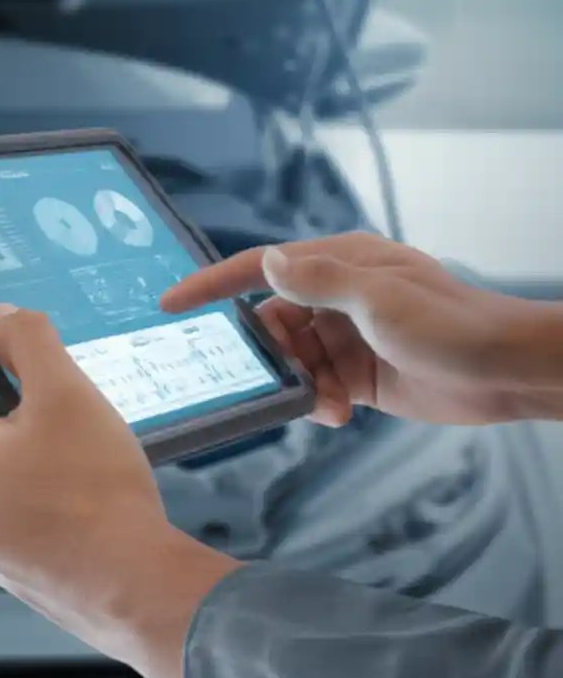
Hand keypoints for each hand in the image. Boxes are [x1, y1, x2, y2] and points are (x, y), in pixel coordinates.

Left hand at [0, 304, 239, 677]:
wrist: (134, 587)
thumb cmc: (95, 493)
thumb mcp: (64, 391)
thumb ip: (27, 340)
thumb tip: (0, 318)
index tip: (24, 357)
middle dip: (19, 412)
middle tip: (69, 418)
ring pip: (1, 471)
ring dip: (35, 456)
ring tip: (83, 464)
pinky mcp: (8, 568)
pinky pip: (20, 512)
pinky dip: (47, 499)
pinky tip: (86, 502)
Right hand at [161, 232, 562, 425]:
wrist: (504, 371)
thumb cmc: (451, 324)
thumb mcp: (379, 298)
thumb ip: (319, 281)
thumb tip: (268, 263)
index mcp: (340, 264)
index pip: (260, 268)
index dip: (212, 284)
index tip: (171, 304)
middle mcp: (336, 296)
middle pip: (270, 323)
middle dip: (266, 355)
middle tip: (270, 380)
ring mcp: (345, 337)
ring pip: (289, 361)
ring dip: (294, 386)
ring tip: (322, 404)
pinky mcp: (356, 374)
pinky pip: (312, 387)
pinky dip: (314, 403)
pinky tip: (336, 413)